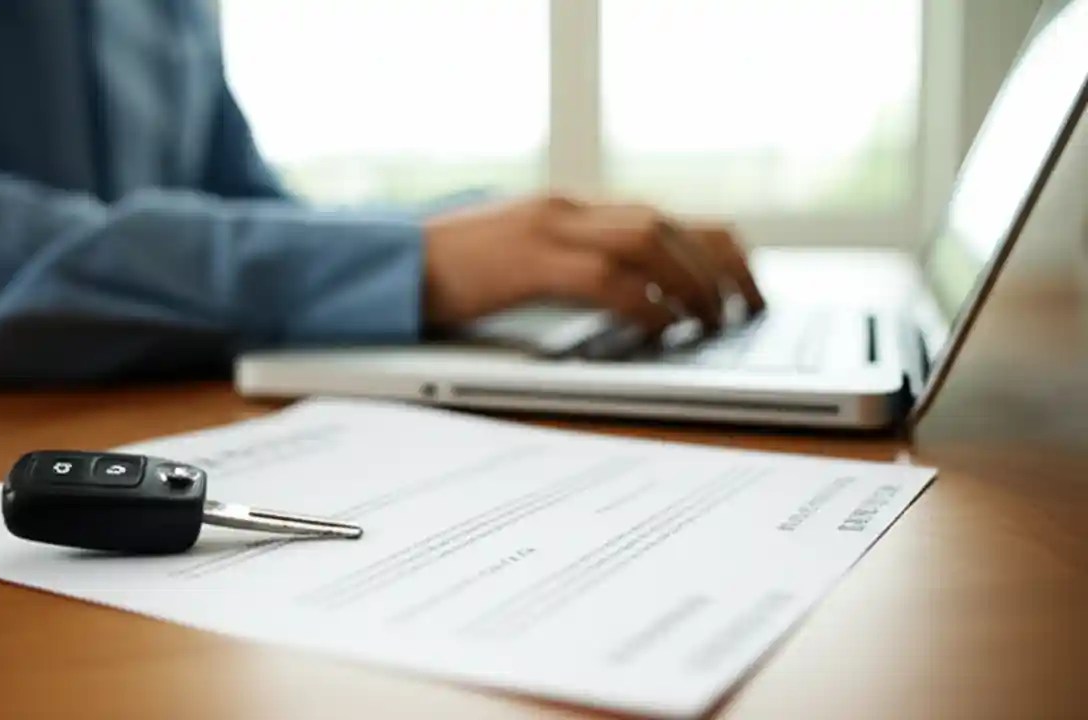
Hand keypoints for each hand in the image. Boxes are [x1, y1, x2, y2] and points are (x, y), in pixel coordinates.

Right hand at [422, 195, 765, 331]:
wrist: (387, 268)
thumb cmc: (450, 277)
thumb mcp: (520, 266)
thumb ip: (569, 269)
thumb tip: (632, 303)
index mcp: (566, 211)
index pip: (659, 215)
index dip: (709, 247)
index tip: (737, 283)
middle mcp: (565, 210)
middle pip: (666, 222)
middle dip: (717, 265)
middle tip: (745, 307)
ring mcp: (546, 230)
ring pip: (648, 239)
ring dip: (691, 281)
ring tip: (713, 320)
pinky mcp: (527, 262)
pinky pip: (606, 277)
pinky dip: (643, 301)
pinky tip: (660, 326)